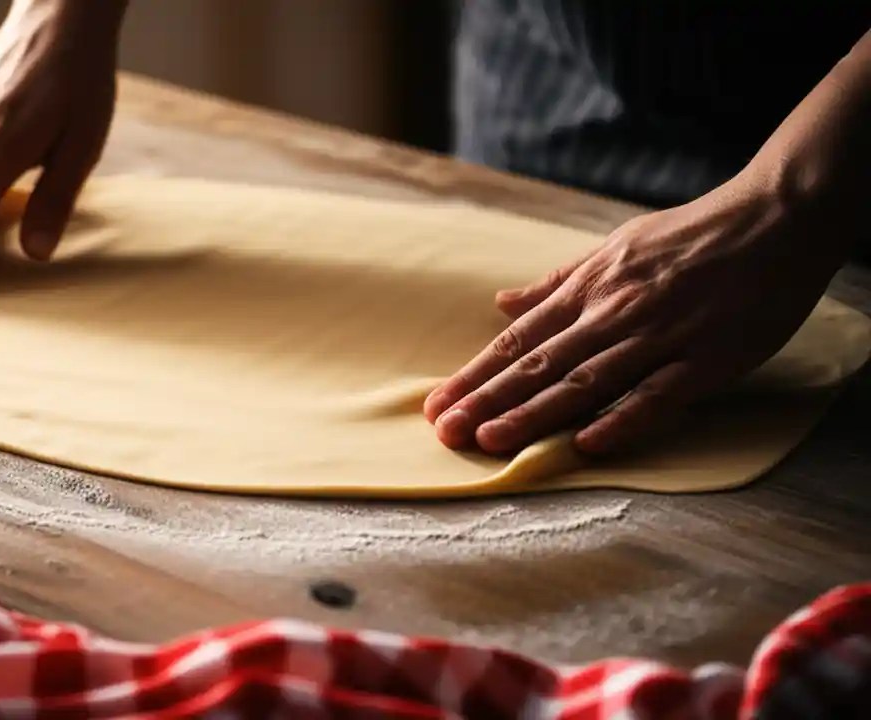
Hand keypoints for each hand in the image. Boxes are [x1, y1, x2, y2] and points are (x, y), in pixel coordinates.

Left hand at [423, 178, 846, 454]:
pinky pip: (659, 395)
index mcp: (590, 289)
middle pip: (540, 365)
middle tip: (446, 433)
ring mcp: (660, 336)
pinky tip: (587, 444)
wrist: (776, 217)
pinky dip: (623, 419)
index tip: (437, 405)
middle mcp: (614, 313)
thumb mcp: (614, 248)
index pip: (519, 341)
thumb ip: (557, 282)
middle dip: (488, 400)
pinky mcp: (707, 358)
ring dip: (535, 414)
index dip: (475, 375)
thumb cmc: (690, 235)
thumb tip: (501, 302)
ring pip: (586, 382)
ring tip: (490, 441)